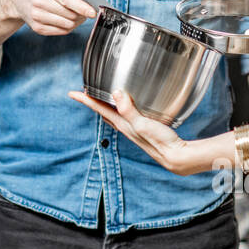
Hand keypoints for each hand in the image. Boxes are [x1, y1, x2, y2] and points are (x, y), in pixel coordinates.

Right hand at [8, 0, 96, 35]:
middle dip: (81, 13)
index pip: (67, 0)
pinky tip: (66, 17)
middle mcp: (38, 1)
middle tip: (83, 7)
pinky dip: (69, 26)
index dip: (82, 7)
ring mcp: (36, 16)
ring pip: (67, 25)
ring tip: (75, 11)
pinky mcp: (37, 27)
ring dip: (76, 20)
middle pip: (70, 14)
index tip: (93, 12)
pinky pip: (62, 32)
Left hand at [68, 88, 200, 175]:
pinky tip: (126, 106)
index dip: (86, 100)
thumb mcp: (143, 124)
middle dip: (91, 102)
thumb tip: (116, 94)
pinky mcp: (142, 129)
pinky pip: (125, 116)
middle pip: (102, 112)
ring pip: (112, 115)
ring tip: (99, 97)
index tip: (72, 93)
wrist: (176, 156)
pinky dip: (120, 108)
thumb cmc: (160, 142)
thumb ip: (129, 110)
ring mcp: (133, 129)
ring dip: (104, 105)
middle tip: (82, 92)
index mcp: (123, 124)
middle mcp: (125, 127)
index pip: (99, 109)